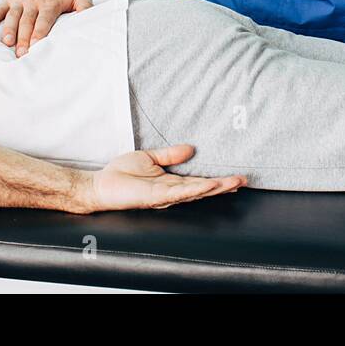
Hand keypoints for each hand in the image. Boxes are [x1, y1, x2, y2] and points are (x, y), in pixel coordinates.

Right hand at [0, 0, 91, 55]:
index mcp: (49, 2)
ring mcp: (20, 0)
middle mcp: (33, 0)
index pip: (44, 19)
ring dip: (9, 29)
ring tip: (7, 42)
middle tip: (21, 53)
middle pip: (27, 21)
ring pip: (12, 15)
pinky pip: (0, 7)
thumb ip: (85, 6)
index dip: (39, 32)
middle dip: (23, 38)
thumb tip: (88, 17)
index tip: (36, 45)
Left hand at [79, 145, 246, 211]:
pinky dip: (194, 190)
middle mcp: (172, 191)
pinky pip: (178, 193)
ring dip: (215, 189)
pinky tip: (207, 187)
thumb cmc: (121, 173)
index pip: (199, 181)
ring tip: (233, 184)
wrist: (101, 185)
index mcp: (171, 182)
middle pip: (203, 189)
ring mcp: (165, 196)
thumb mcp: (149, 156)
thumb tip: (191, 148)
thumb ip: (170, 154)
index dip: (217, 180)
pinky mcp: (156, 197)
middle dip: (223, 186)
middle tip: (243, 182)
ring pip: (195, 192)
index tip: (235, 178)